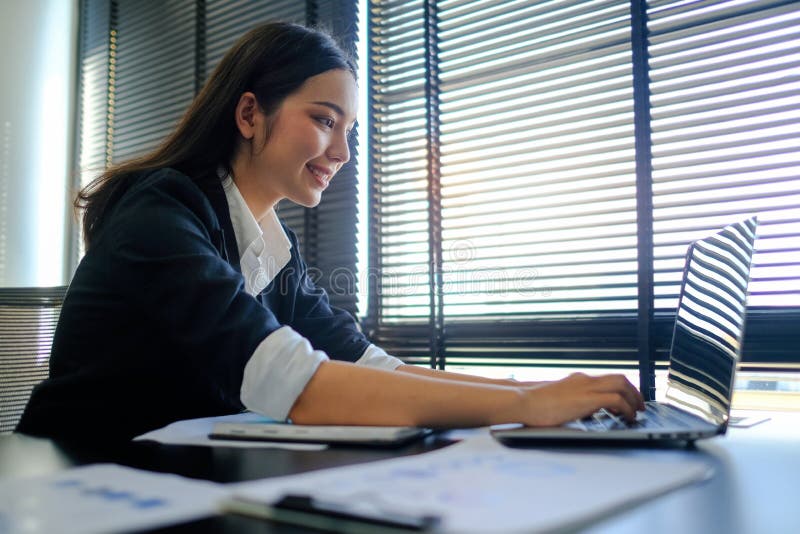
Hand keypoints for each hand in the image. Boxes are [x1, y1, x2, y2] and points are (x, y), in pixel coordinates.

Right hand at [516, 372, 644, 426]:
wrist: (523, 403)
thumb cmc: (534, 406)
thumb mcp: (558, 401)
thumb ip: (573, 402)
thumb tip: (583, 411)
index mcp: (578, 380)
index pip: (608, 379)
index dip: (623, 389)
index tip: (629, 401)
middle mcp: (585, 380)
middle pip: (620, 378)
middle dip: (634, 392)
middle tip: (639, 406)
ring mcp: (586, 387)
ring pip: (622, 385)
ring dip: (634, 399)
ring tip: (637, 413)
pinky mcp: (587, 399)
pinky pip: (616, 400)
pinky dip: (627, 408)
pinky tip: (627, 418)